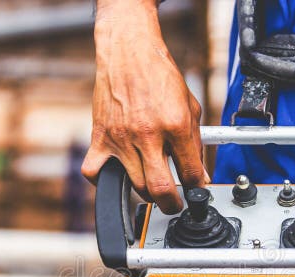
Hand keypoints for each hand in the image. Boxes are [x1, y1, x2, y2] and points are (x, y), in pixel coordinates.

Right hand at [82, 1, 208, 213]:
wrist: (128, 53)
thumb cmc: (159, 77)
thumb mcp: (189, 107)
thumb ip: (195, 143)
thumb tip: (200, 173)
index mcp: (174, 125)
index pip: (190, 172)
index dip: (196, 189)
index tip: (196, 192)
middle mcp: (147, 134)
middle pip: (160, 188)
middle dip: (171, 204)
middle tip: (174, 204)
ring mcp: (121, 138)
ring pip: (134, 185)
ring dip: (146, 194)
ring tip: (153, 188)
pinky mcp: (100, 138)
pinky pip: (95, 173)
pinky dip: (104, 182)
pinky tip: (117, 177)